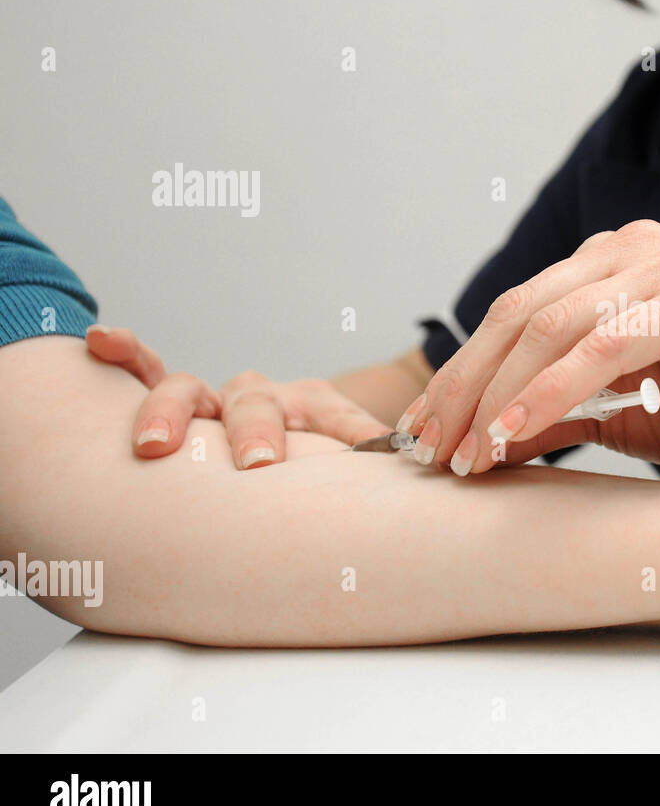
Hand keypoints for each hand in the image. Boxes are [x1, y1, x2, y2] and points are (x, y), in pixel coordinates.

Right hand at [85, 325, 388, 468]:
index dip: (338, 431)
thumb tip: (413, 463)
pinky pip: (145, 369)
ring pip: (188, 389)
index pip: (326, 410)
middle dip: (255, 432)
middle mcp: (259, 398)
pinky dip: (125, 354)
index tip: (349, 455)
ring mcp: (213, 398)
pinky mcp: (173, 399)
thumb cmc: (316, 455)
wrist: (290, 431)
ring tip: (154, 445)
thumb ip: (372, 457)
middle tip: (258, 464)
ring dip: (171, 413)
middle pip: (254, 403)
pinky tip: (100, 341)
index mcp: (309, 406)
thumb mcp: (349, 454)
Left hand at [395, 219, 659, 475]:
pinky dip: (549, 393)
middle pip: (519, 314)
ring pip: (550, 328)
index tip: (421, 433)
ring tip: (468, 456)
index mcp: (608, 262)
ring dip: (497, 397)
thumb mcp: (605, 414)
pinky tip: (512, 434)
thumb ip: (541, 414)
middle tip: (431, 451)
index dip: (459, 372)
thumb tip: (467, 441)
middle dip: (465, 388)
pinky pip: (601, 348)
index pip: (512, 312)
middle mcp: (632, 249)